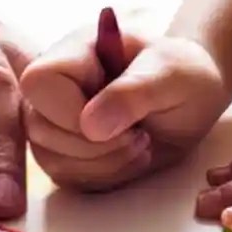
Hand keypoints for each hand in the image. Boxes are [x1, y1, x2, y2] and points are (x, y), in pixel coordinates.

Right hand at [19, 20, 229, 190]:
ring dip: (102, 165)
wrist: (192, 100)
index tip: (118, 123)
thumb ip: (132, 92)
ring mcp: (56, 121)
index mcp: (74, 54)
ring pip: (50, 159)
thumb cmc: (183, 74)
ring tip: (141, 146)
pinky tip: (131, 158)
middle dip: (93, 147)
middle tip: (140, 137)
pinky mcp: (66, 152)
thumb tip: (89, 124)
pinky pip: (67, 177)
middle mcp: (55, 88)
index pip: (38, 83)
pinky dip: (104, 177)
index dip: (69, 113)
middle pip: (38, 128)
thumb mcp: (172, 74)